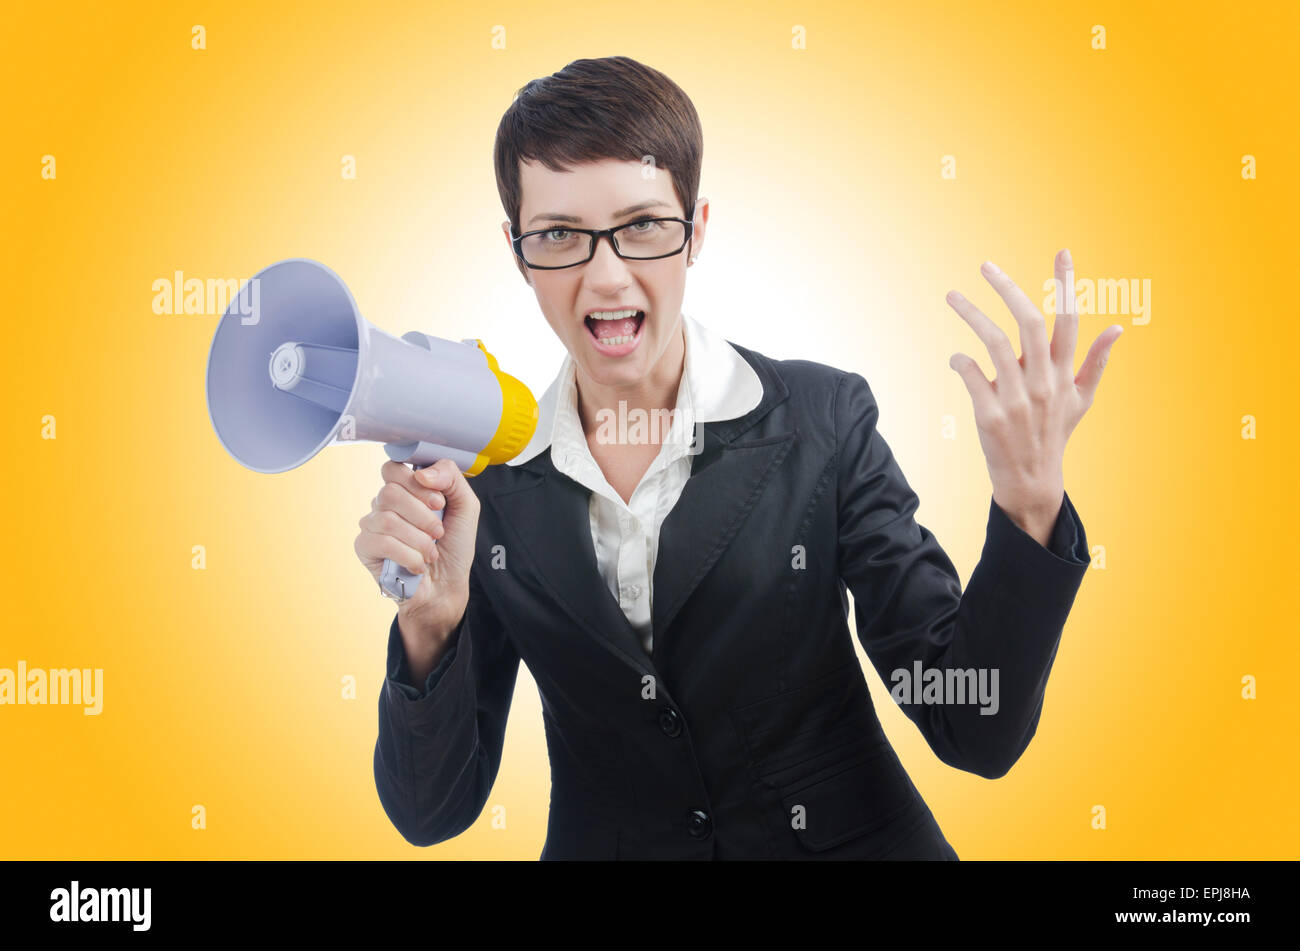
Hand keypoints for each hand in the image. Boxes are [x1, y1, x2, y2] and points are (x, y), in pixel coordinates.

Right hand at [354, 458, 480, 648]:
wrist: (446, 586)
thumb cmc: (453, 546)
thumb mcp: (465, 506)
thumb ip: (451, 478)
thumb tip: (421, 473)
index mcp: (405, 489)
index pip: (393, 468)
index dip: (416, 484)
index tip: (439, 502)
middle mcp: (384, 503)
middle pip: (390, 492)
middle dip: (423, 516)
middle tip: (438, 532)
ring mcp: (371, 524)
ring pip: (387, 519)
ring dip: (419, 540)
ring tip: (431, 552)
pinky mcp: (365, 547)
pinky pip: (382, 542)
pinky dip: (409, 555)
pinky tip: (418, 564)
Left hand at [945, 249, 1121, 545]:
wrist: (1031, 479)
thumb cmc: (1054, 433)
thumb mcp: (1082, 400)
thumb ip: (1096, 363)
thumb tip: (1119, 328)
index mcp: (1065, 374)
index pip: (1068, 320)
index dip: (1066, 284)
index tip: (1062, 252)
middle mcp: (1043, 382)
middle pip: (1027, 321)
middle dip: (1006, 288)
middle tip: (985, 265)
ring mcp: (1017, 398)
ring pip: (993, 342)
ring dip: (970, 314)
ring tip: (952, 296)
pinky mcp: (990, 414)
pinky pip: (972, 373)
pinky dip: (961, 360)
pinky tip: (956, 358)